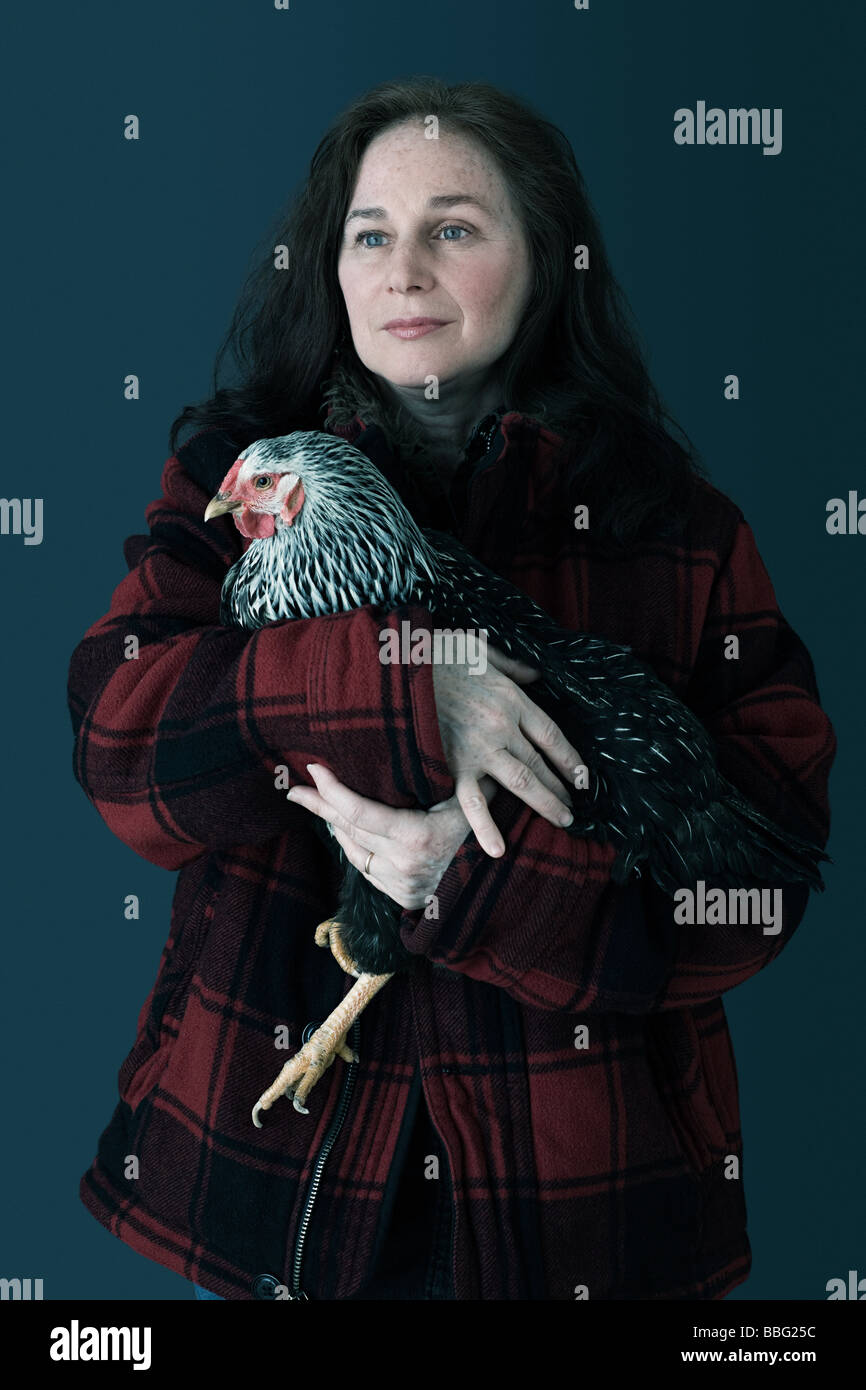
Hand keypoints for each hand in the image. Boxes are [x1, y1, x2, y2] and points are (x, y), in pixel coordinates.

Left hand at [287, 764, 499, 910]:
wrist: (500, 888)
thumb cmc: (489, 832)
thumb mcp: (471, 800)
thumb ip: (446, 776)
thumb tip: (430, 732)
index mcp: (417, 838)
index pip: (358, 810)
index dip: (331, 789)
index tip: (314, 769)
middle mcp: (402, 865)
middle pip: (348, 829)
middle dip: (320, 805)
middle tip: (295, 788)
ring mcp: (399, 884)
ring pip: (352, 849)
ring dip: (333, 825)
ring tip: (315, 803)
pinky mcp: (399, 897)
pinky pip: (365, 867)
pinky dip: (352, 846)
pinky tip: (342, 830)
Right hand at [432, 641, 582, 855]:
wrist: (397, 669)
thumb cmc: (436, 656)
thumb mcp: (480, 650)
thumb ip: (511, 665)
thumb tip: (536, 674)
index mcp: (512, 698)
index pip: (551, 735)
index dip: (570, 758)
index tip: (583, 776)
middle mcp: (503, 726)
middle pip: (541, 763)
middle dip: (561, 787)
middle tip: (575, 808)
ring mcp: (480, 749)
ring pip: (523, 783)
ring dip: (546, 804)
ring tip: (563, 822)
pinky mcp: (454, 766)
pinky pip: (474, 803)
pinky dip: (486, 828)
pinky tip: (498, 849)